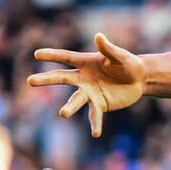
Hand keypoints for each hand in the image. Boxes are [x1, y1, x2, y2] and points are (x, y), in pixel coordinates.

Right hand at [28, 32, 145, 136]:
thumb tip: (98, 36)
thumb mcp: (121, 56)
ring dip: (70, 106)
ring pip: (76, 99)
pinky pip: (95, 115)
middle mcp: (83, 78)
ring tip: (63, 114)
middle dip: (47, 79)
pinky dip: (95, 124)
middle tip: (30, 81)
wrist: (140, 80)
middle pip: (62, 78)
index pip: (66, 57)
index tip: (37, 54)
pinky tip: (95, 133)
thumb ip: (108, 49)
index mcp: (86, 63)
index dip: (52, 55)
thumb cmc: (128, 64)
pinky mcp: (99, 104)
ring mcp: (90, 92)